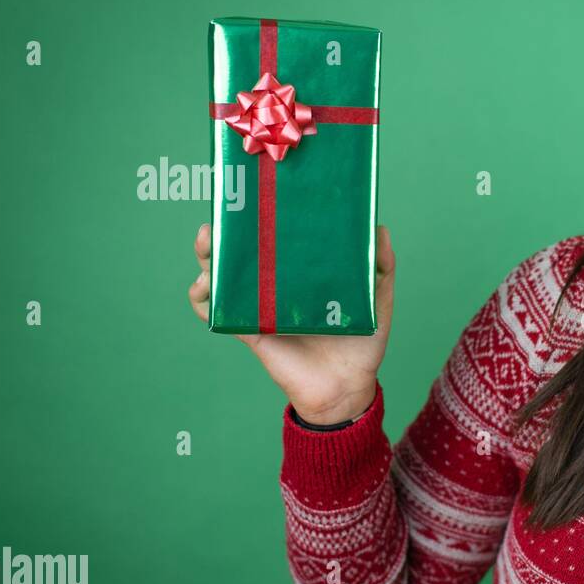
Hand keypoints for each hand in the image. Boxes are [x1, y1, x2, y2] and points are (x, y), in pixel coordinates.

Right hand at [187, 222, 395, 423]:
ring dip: (207, 258)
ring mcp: (259, 307)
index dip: (258, 219)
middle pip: (241, 253)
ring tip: (208, 244)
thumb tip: (380, 228)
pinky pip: (217, 314)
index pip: (275, 239)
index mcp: (302, 274)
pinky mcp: (250, 330)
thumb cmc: (362, 343)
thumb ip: (381, 267)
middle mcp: (275, 286)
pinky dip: (202, 300)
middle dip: (223, 232)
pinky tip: (204, 288)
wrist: (348, 387)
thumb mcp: (378, 300)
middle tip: (220, 219)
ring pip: (222, 277)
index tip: (249, 196)